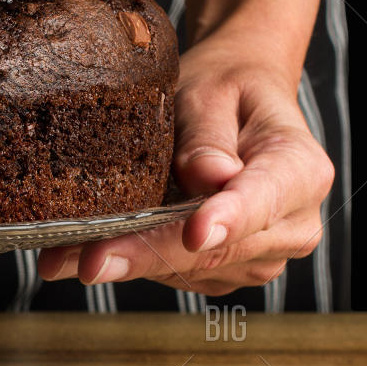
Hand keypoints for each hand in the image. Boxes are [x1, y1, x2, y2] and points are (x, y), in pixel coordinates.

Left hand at [38, 33, 333, 294]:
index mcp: (301, 172)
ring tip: (65, 255)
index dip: (227, 221)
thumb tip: (210, 174)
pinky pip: (178, 275)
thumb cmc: (225, 91)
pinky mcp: (227, 270)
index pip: (262, 202)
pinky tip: (87, 254)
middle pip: (216, 249)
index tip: (195, 233)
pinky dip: (132, 263)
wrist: (236, 104)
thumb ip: (208, 135)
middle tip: (85, 260)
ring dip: (127, 263)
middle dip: (147, 255)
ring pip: (189, 270)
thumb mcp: (211, 92)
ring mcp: (262, 256)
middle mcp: (293, 225)